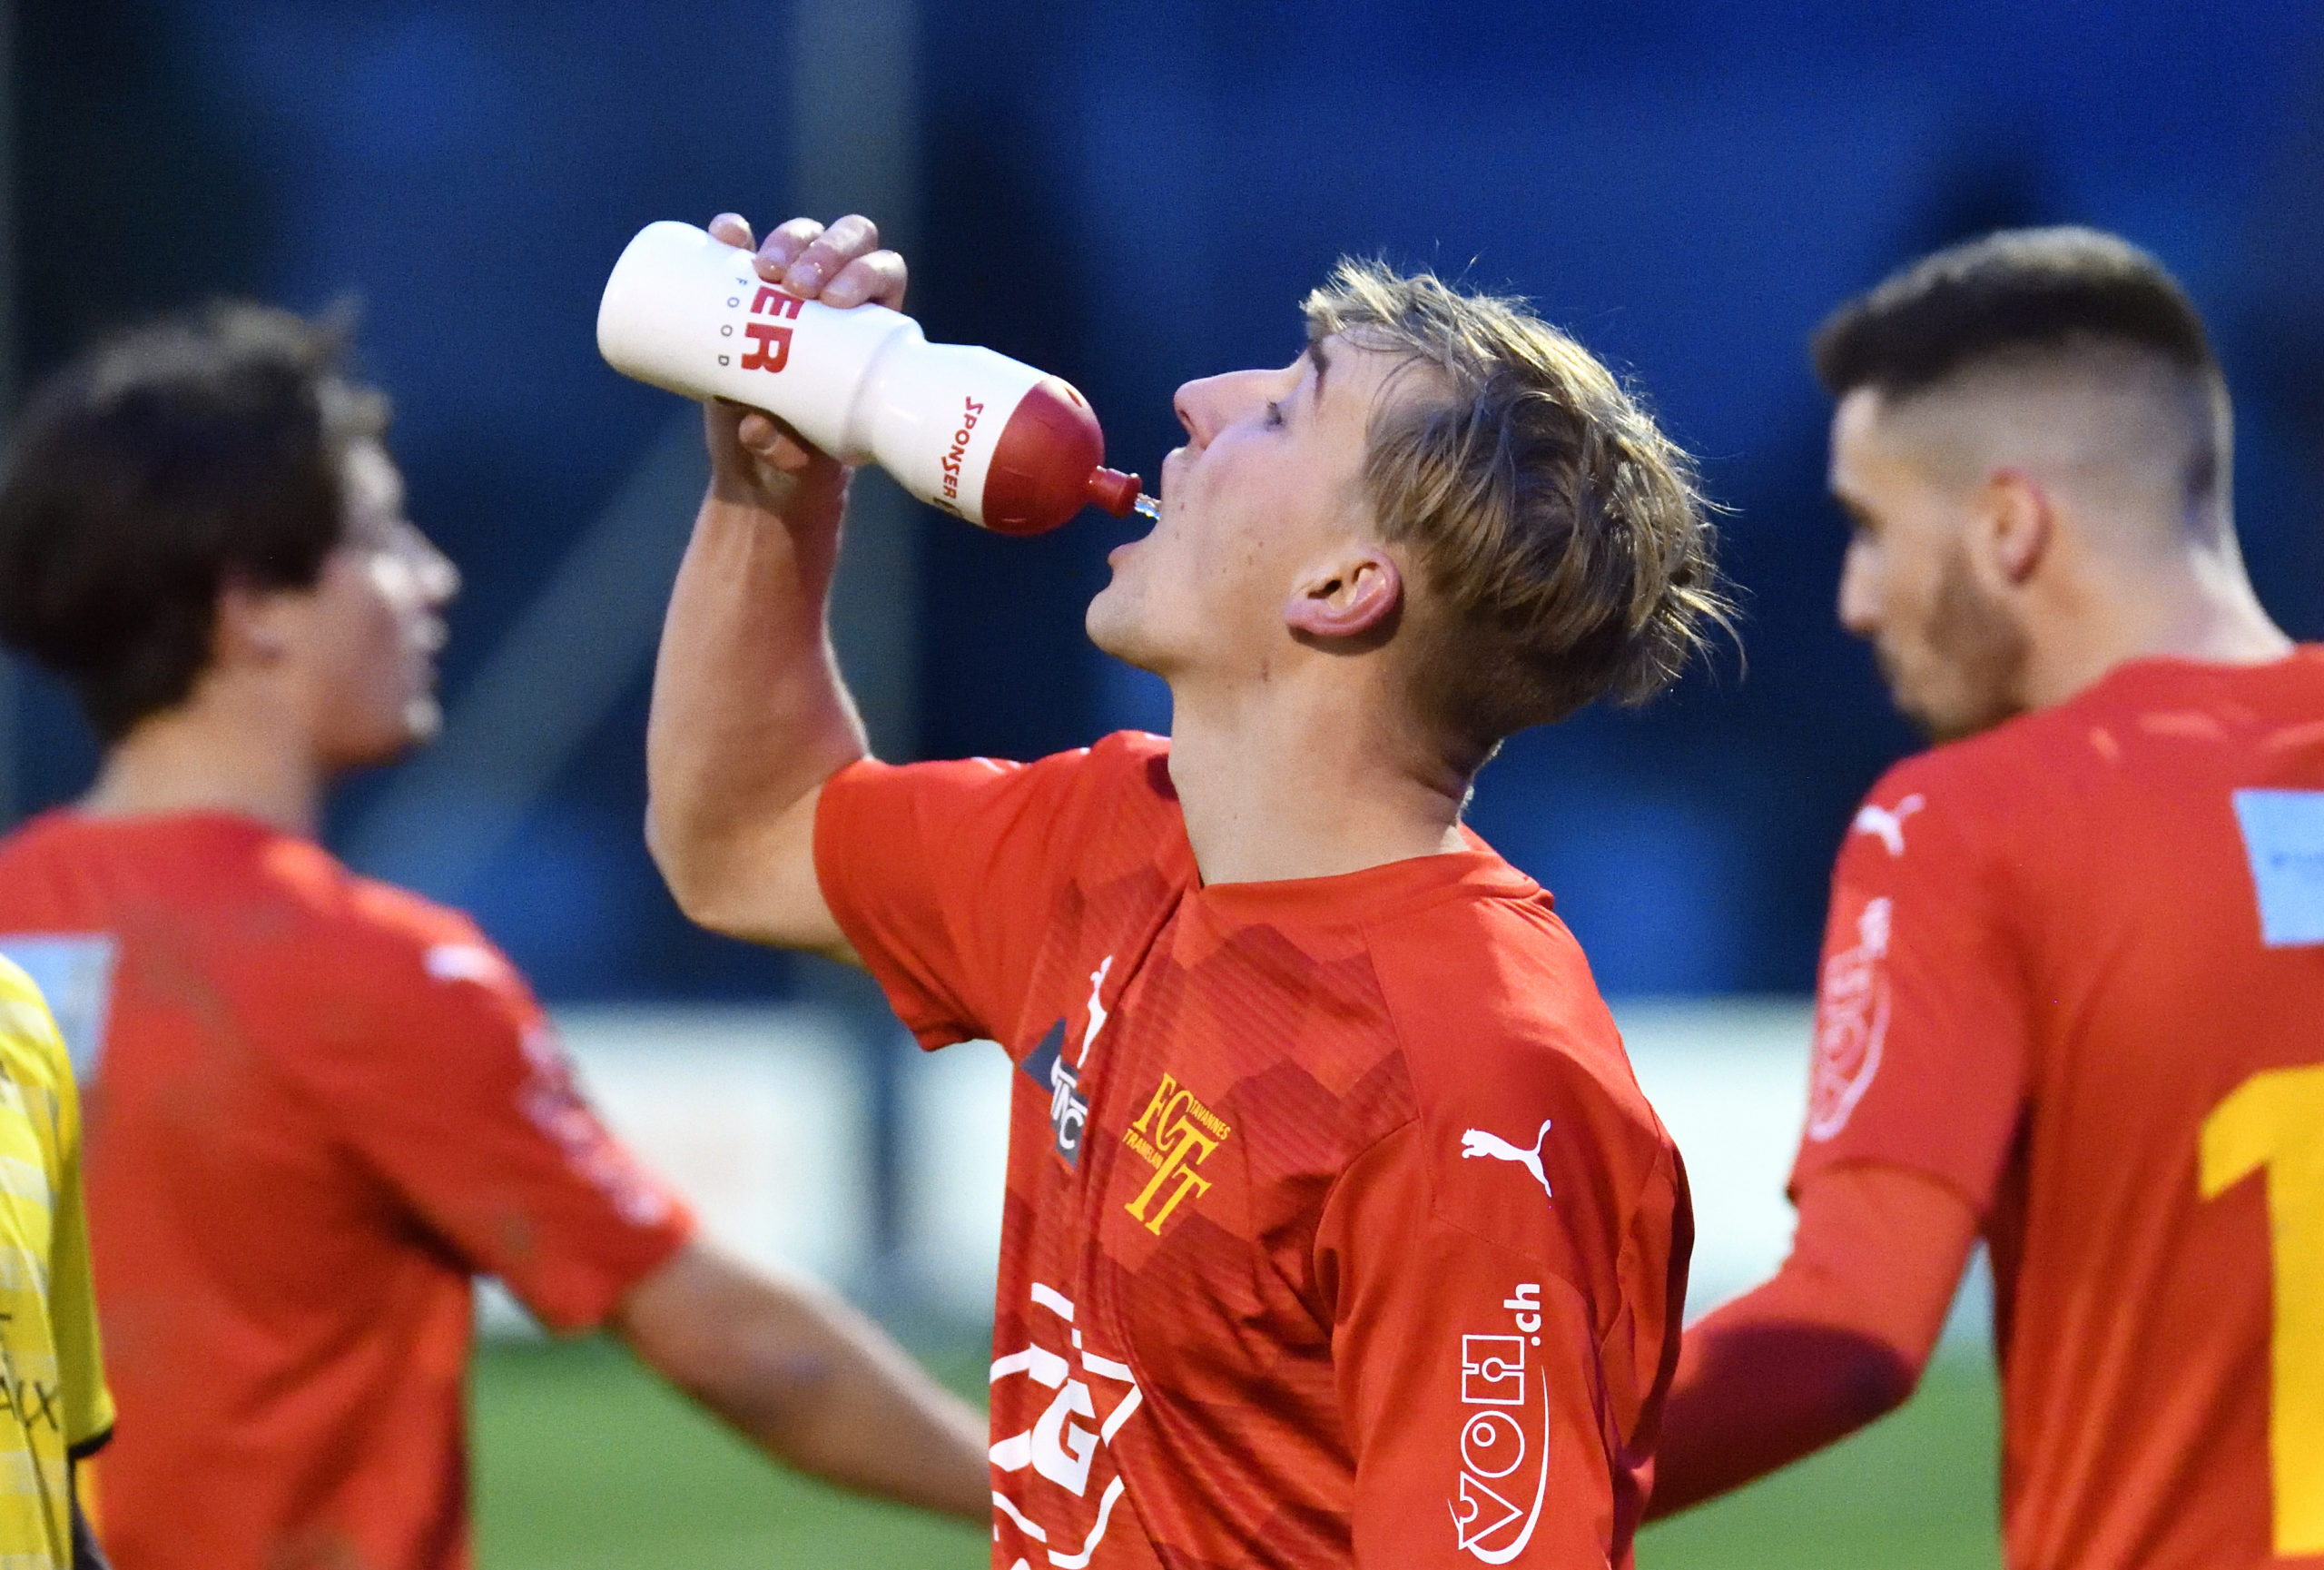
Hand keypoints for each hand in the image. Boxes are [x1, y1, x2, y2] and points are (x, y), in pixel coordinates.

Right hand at [700, 213, 908, 508]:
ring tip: (763, 272)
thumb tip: (755, 427)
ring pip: (802, 239)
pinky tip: (727, 234)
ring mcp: (790, 291)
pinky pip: (741, 249)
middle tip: (796, 287)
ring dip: (788, 241)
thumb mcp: (805, 460)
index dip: (866, 272)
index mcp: (873, 329)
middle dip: (826, 251)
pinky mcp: (743, 293)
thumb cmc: (804, 462)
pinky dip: (734, 234)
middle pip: (846, 243)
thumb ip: (785, 450)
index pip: (883, 275)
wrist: (761, 470)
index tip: (836, 301)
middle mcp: (837, 297)